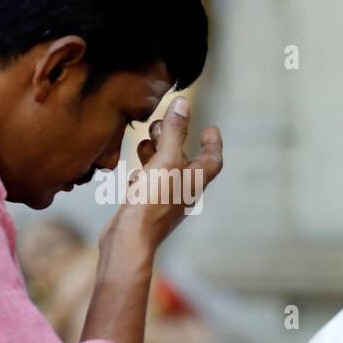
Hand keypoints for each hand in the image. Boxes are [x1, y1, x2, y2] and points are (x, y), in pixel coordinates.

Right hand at [103, 96, 223, 252]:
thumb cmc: (152, 201)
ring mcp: (165, 200)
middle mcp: (184, 191)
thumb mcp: (165, 160)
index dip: (213, 143)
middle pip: (184, 161)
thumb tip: (183, 104)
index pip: (212, 159)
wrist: (130, 238)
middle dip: (174, 140)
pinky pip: (149, 185)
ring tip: (144, 140)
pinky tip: (134, 173)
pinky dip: (144, 173)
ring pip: (164, 171)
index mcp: (195, 180)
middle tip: (162, 123)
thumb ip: (173, 132)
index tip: (211, 129)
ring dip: (156, 153)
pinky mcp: (147, 207)